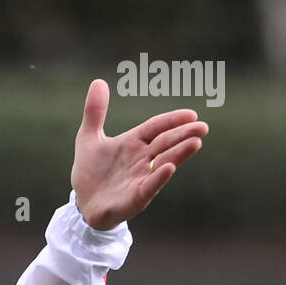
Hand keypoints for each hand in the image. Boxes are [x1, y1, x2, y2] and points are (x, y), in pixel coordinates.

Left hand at [71, 78, 208, 229]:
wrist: (83, 203)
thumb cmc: (91, 171)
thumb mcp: (88, 138)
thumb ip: (95, 112)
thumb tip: (98, 81)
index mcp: (133, 143)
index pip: (156, 128)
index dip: (172, 120)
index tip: (191, 114)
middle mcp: (141, 159)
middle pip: (165, 143)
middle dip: (183, 134)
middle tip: (202, 127)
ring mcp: (141, 178)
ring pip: (163, 162)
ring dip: (179, 153)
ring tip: (196, 143)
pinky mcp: (136, 197)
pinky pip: (149, 186)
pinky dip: (159, 177)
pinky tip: (169, 168)